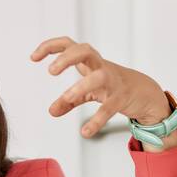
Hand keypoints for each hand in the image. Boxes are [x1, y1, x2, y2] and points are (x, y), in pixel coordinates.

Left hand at [30, 36, 171, 137]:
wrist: (144, 92)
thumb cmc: (112, 85)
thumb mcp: (88, 91)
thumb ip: (69, 100)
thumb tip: (51, 111)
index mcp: (90, 61)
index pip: (68, 44)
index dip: (50, 47)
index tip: (33, 58)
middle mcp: (101, 66)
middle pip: (85, 50)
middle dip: (67, 57)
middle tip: (51, 72)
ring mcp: (113, 81)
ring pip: (98, 77)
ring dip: (81, 86)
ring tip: (67, 97)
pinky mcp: (122, 98)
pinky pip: (109, 108)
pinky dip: (97, 120)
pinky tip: (85, 132)